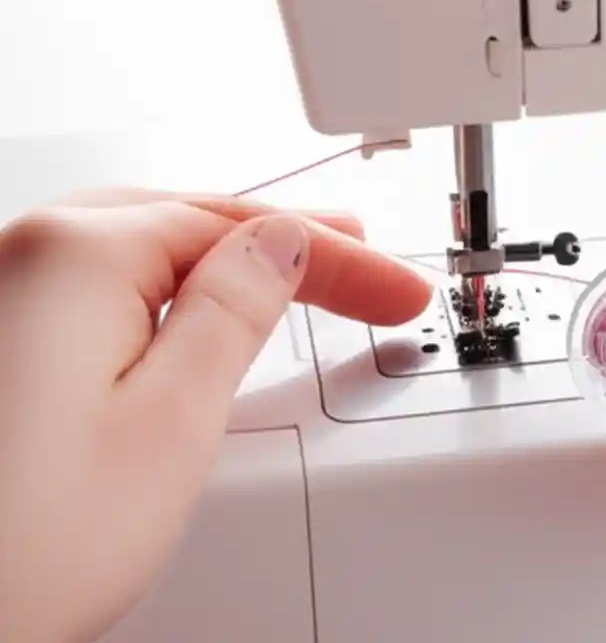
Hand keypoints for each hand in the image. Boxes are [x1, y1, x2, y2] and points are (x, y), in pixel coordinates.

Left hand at [0, 189, 431, 641]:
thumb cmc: (19, 551)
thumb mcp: (173, 422)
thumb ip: (233, 314)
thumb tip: (278, 246)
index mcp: (72, 256)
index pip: (239, 229)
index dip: (336, 258)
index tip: (394, 288)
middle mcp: (18, 257)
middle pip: (189, 227)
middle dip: (283, 245)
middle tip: (360, 269)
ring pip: (141, 254)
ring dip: (224, 264)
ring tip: (292, 276)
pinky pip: (97, 292)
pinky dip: (165, 295)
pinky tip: (191, 313)